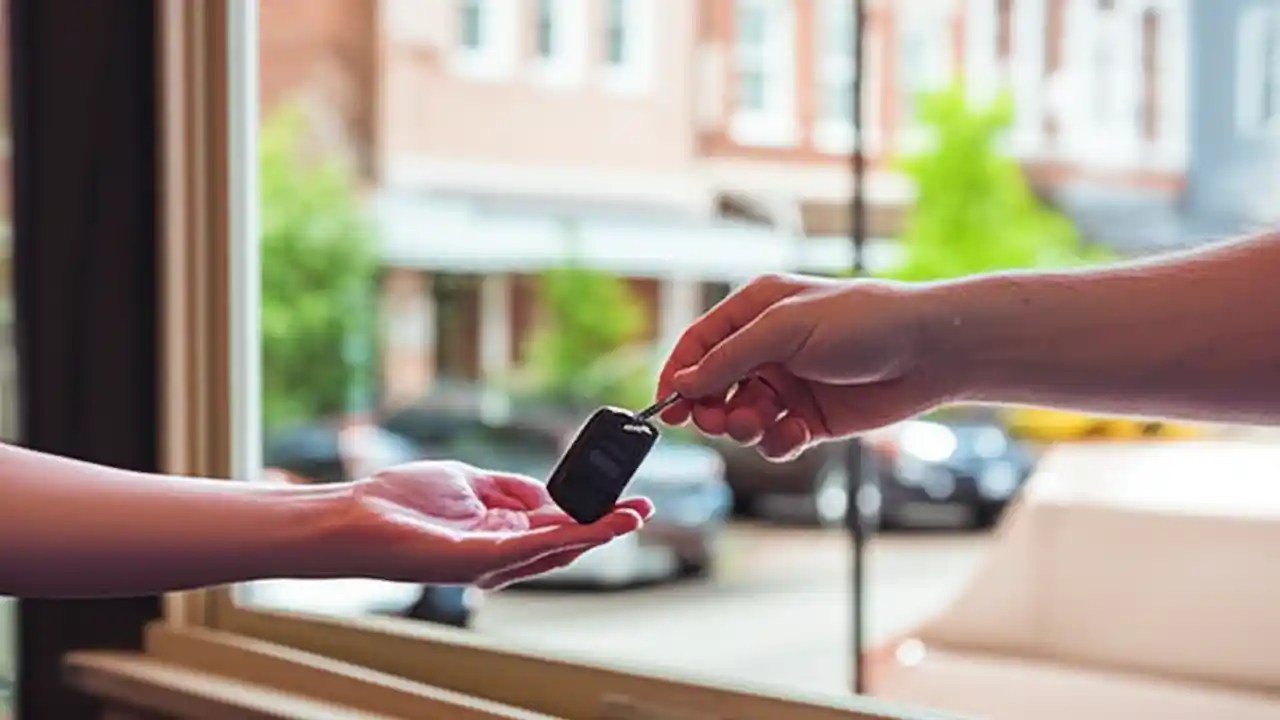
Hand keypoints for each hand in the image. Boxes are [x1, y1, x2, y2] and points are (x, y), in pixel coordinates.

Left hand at [334, 461, 653, 589]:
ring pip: (554, 549)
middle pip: (564, 542)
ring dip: (596, 533)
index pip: (555, 525)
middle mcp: (499, 552)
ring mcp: (489, 560)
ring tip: (631, 518)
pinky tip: (590, 526)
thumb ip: (512, 490)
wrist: (354, 515)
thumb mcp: (471, 482)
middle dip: (606, 527)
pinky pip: (528, 548)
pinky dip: (564, 537)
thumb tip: (551, 494)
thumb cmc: (399, 499)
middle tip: (643, 511)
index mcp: (498, 531)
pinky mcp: (476, 560)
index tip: (622, 498)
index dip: (591, 513)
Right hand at [657, 274, 948, 460]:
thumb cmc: (864, 322)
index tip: (667, 406)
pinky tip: (796, 433)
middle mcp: (768, 348)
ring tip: (760, 425)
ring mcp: (789, 385)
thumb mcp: (786, 329)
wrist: (930, 352)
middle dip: (711, 407)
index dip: (680, 374)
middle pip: (714, 386)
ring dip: (743, 427)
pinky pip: (774, 439)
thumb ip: (730, 357)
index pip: (700, 344)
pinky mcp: (810, 419)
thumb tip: (683, 383)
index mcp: (757, 312)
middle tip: (719, 420)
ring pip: (741, 417)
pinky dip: (777, 442)